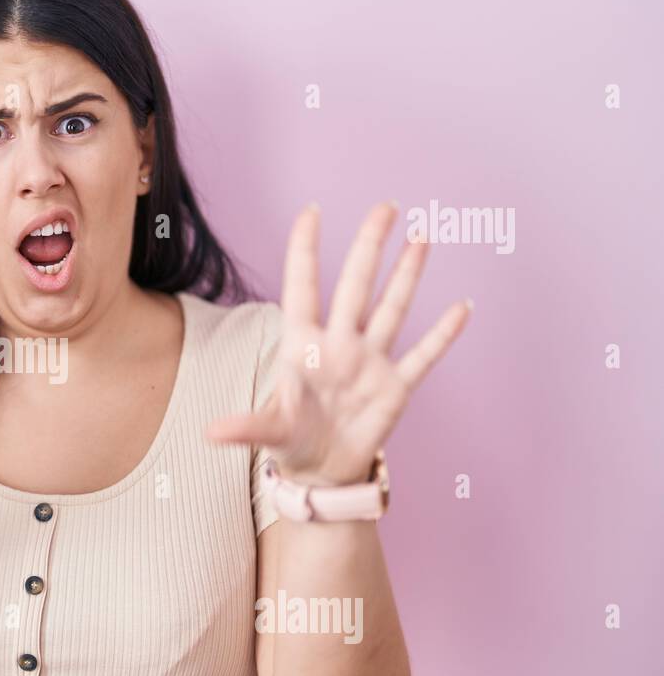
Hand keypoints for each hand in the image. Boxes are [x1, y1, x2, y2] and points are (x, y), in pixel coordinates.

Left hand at [206, 201, 470, 486]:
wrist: (321, 469)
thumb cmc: (291, 438)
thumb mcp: (268, 431)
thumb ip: (245, 428)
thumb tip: (212, 433)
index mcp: (303, 346)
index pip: (303, 288)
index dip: (305, 251)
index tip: (311, 212)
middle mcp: (339, 344)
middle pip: (356, 287)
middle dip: (369, 247)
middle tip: (384, 206)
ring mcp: (370, 362)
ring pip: (392, 309)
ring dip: (407, 274)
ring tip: (421, 236)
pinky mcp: (396, 388)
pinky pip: (423, 356)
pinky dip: (443, 335)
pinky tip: (462, 307)